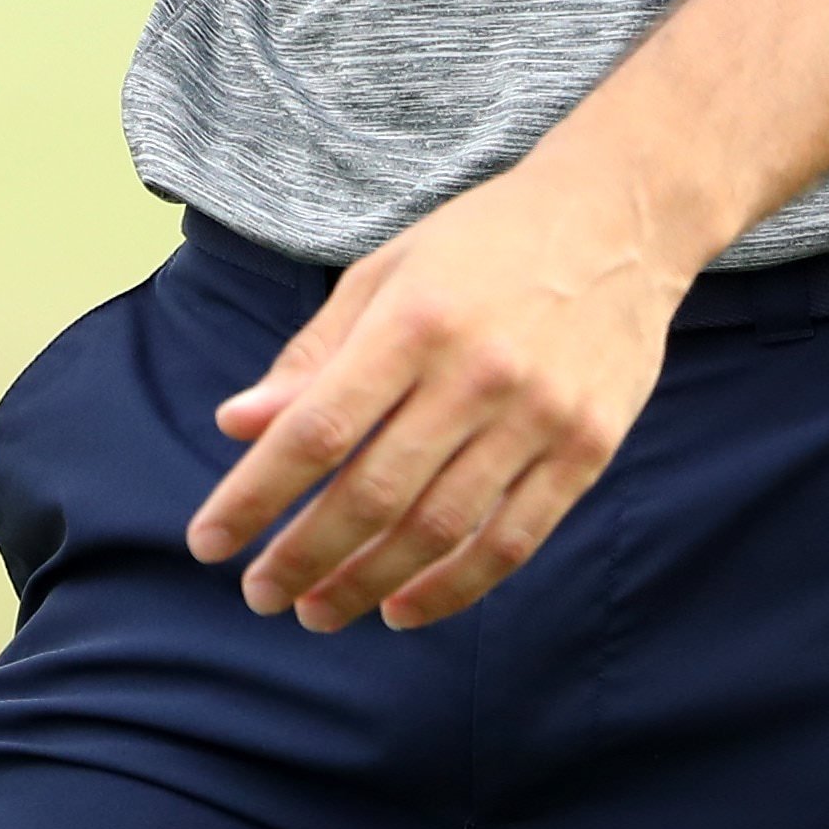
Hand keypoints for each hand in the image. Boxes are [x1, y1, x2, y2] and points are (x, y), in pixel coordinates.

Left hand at [182, 143, 691, 631]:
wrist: (618, 218)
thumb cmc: (482, 243)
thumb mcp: (385, 273)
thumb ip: (313, 355)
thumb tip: (236, 424)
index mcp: (413, 321)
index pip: (317, 430)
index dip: (257, 495)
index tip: (210, 541)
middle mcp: (477, 373)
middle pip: (374, 493)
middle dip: (305, 556)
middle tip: (261, 595)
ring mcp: (539, 417)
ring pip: (440, 529)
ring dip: (369, 583)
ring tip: (320, 610)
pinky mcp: (587, 449)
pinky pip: (513, 540)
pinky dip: (454, 588)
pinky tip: (405, 608)